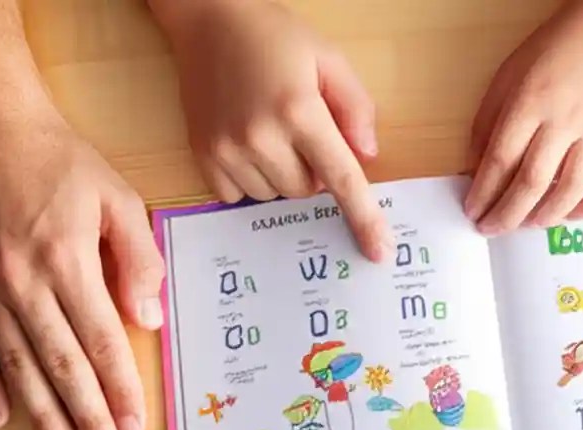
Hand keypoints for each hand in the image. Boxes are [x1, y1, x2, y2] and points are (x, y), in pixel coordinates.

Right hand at [0, 113, 163, 429]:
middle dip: (86, 416)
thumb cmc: (60, 160)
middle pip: (61, 365)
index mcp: (68, 263)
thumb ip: (139, 260)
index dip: (119, 388)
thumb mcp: (119, 198)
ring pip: (17, 365)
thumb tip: (149, 319)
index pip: (101, 342)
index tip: (134, 424)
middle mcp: (24, 283)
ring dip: (41, 414)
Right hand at [156, 0, 392, 261]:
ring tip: (270, 131)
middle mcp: (260, 136)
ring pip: (274, 196)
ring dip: (283, 175)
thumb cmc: (274, 37)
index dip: (364, 218)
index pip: (341, 178)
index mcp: (299, 111)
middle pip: (307, 191)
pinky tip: (247, 144)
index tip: (379, 252)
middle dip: (314, 171)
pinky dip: (251, 180)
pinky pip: (237, 197)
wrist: (208, 18)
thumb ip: (356, 109)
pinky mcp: (203, 155)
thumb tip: (367, 157)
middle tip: (302, 133)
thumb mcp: (329, 60)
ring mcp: (227, 149)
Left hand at [465, 0, 582, 234]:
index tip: (472, 211)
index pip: (501, 159)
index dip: (483, 192)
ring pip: (570, 187)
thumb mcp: (509, 73)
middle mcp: (563, 120)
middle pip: (531, 181)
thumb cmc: (556, 48)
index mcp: (530, 101)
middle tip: (491, 229)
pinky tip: (571, 214)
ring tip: (527, 225)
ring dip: (545, 215)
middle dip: (507, 214)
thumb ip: (490, 119)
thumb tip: (476, 166)